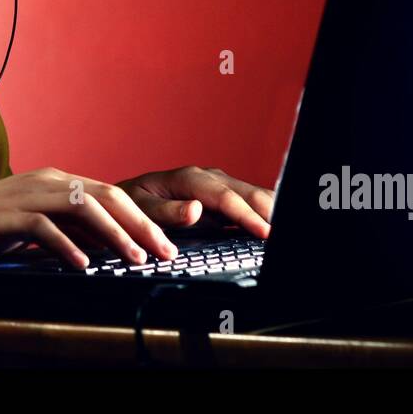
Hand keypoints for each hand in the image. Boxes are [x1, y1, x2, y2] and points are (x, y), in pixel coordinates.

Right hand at [0, 167, 179, 269]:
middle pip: (106, 195)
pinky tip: (82, 266)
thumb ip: (69, 230)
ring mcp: (25, 196)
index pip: (112, 194)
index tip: (167, 243)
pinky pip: (43, 228)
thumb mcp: (36, 227)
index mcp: (57, 182)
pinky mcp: (4, 217)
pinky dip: (66, 246)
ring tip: (135, 257)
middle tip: (166, 251)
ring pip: (82, 206)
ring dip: (113, 233)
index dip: (144, 217)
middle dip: (141, 223)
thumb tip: (107, 247)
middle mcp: (46, 182)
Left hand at [116, 166, 273, 238]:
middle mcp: (208, 178)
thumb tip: (195, 210)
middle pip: (248, 193)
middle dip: (271, 212)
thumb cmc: (129, 206)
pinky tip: (278, 226)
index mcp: (190, 178)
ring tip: (290, 231)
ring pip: (254, 196)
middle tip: (288, 235)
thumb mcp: (139, 210)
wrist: (122, 200)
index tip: (266, 234)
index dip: (248, 216)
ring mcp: (218, 186)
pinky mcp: (223, 197)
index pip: (226, 198)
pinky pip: (250, 203)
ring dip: (274, 211)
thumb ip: (166, 212)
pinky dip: (267, 213)